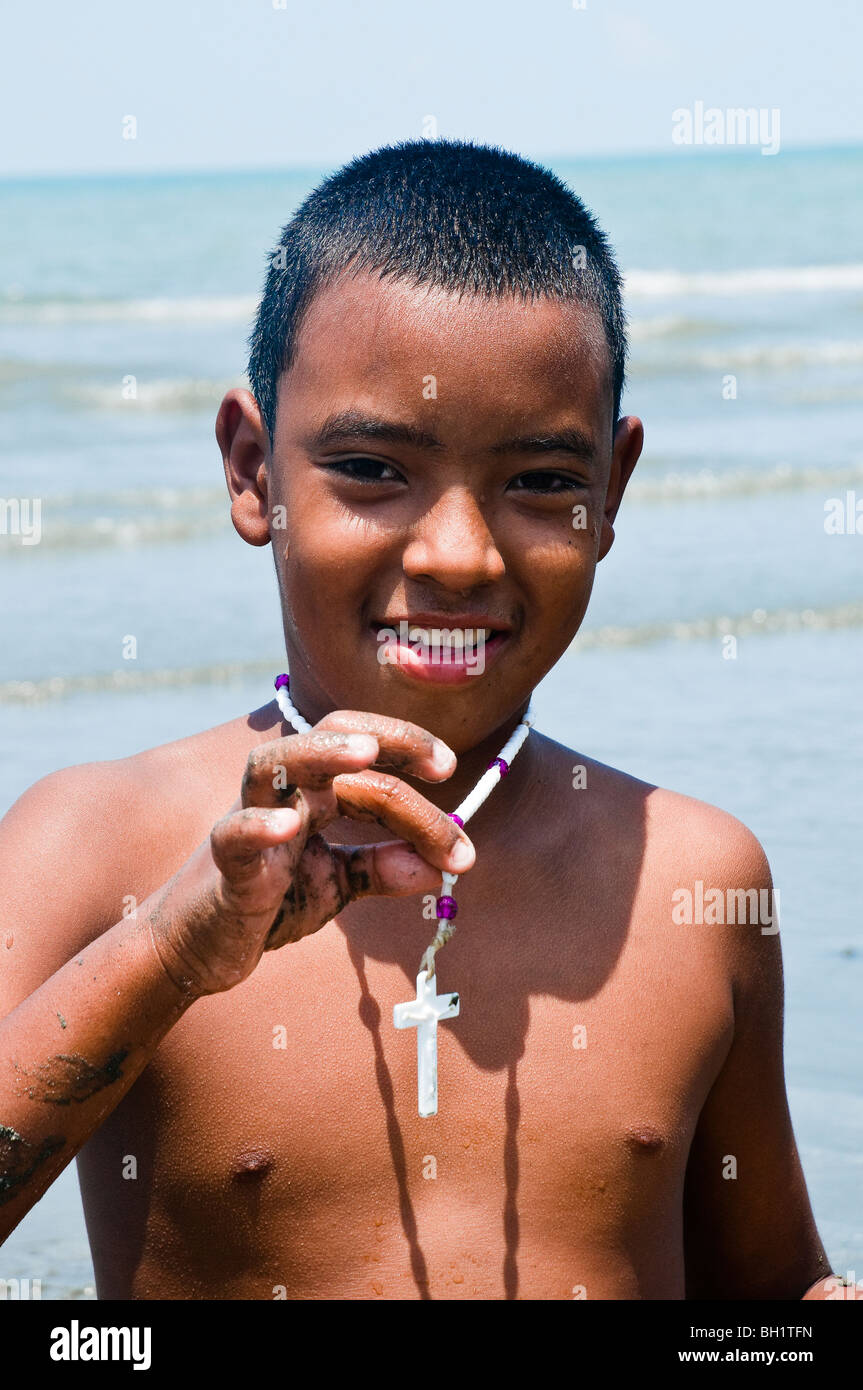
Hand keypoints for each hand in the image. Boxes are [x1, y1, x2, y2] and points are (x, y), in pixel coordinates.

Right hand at [147, 711, 474, 997]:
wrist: (195, 951)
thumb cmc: (265, 905)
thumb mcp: (336, 885)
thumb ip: (383, 869)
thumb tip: (445, 867)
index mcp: (313, 796)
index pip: (363, 751)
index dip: (407, 750)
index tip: (451, 769)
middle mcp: (282, 796)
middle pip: (328, 738)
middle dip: (387, 740)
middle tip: (443, 766)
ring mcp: (248, 824)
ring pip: (270, 764)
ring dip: (319, 754)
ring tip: (365, 753)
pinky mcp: (223, 867)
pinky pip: (233, 835)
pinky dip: (259, 826)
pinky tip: (289, 826)